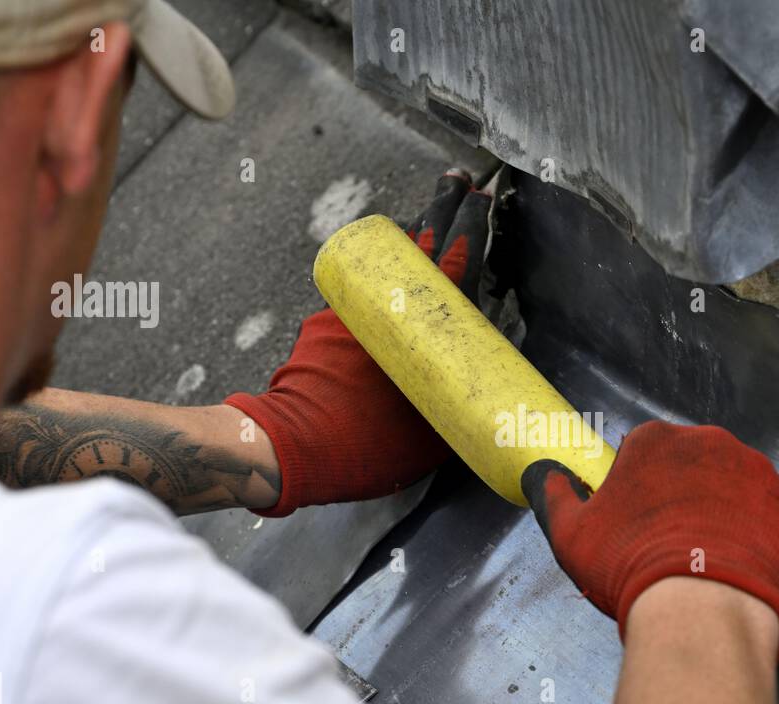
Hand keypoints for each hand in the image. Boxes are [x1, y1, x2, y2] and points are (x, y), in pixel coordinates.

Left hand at [224, 170, 491, 514]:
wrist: (297, 445)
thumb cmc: (370, 447)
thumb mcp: (433, 435)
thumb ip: (458, 408)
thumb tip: (479, 397)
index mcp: (423, 329)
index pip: (455, 263)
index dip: (470, 227)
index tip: (481, 197)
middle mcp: (388, 308)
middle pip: (420, 244)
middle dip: (440, 210)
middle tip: (458, 181)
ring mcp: (354, 310)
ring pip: (388, 261)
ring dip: (412, 239)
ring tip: (431, 217)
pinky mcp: (328, 321)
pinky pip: (363, 286)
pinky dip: (381, 274)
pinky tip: (391, 273)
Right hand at [521, 421, 778, 656]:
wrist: (704, 607)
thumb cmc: (630, 566)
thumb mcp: (570, 535)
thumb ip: (555, 497)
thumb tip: (546, 476)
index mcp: (656, 440)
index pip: (644, 453)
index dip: (639, 489)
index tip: (637, 523)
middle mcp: (711, 443)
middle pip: (693, 466)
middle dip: (684, 497)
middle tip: (673, 543)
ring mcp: (757, 473)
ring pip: (735, 489)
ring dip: (723, 514)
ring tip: (709, 560)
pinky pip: (771, 518)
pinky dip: (759, 538)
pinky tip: (741, 569)